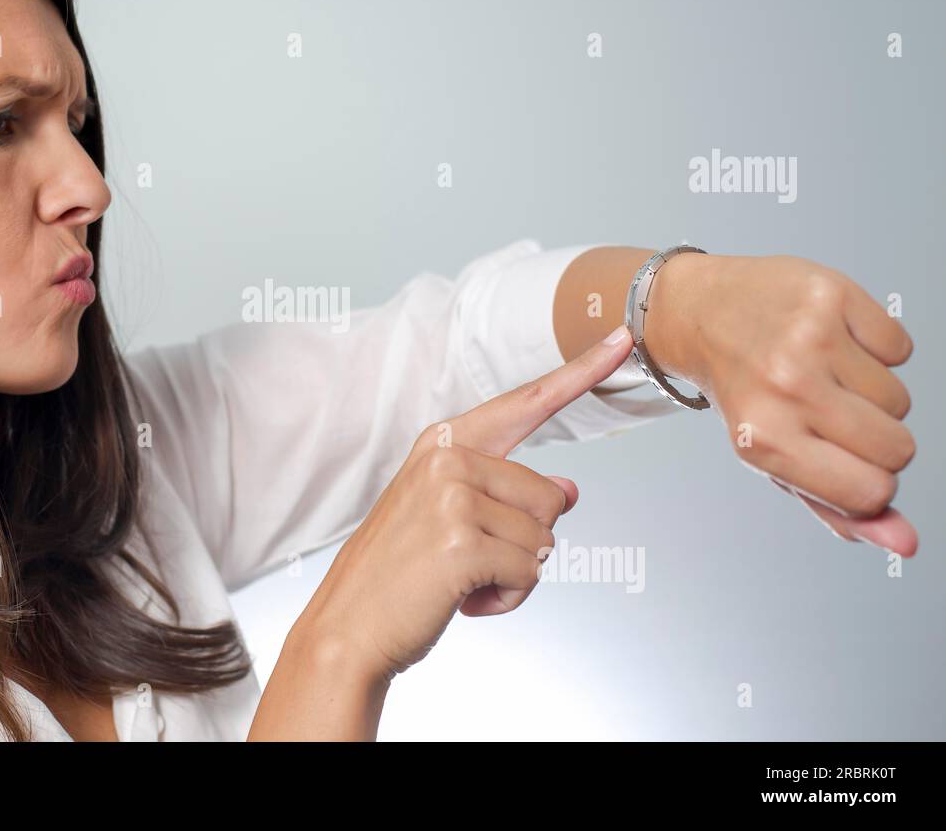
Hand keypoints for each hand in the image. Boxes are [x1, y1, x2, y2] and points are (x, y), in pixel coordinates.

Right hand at [294, 326, 635, 684]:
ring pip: (544, 539)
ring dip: (514, 576)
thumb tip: (568, 490)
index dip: (579, 372)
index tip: (620, 338)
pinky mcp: (463, 541)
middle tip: (468, 563)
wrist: (347, 629)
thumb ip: (505, 496)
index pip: (525, 404)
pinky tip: (462, 601)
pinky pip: (529, 573)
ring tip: (460, 582)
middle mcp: (447, 459)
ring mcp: (453, 497)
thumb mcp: (447, 521)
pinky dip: (507, 599)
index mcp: (442, 445)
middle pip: (548, 496)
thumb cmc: (396, 578)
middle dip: (524, 543)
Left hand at [646, 253, 916, 554]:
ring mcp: (810, 338)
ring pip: (901, 399)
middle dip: (877, 439)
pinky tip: (832, 341)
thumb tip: (905, 544)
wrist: (699, 311)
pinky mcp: (832, 295)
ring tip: (825, 375)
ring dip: (872, 392)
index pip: (871, 492)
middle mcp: (785, 387)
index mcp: (764, 438)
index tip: (843, 462)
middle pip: (897, 447)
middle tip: (829, 415)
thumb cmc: (740, 387)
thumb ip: (837, 508)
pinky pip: (900, 347)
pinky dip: (876, 347)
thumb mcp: (773, 457)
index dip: (870, 482)